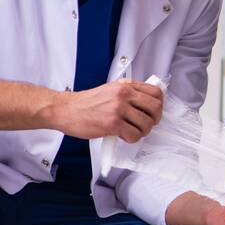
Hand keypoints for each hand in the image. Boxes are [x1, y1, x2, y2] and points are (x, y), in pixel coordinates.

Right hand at [48, 79, 163, 142]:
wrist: (65, 109)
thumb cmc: (86, 103)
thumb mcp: (110, 90)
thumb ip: (129, 93)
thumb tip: (148, 101)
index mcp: (125, 85)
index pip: (156, 92)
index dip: (159, 105)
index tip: (152, 112)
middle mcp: (124, 94)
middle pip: (155, 108)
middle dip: (154, 120)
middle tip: (145, 125)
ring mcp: (118, 108)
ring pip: (146, 124)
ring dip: (142, 132)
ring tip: (132, 131)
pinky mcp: (112, 123)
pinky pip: (134, 135)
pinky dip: (131, 139)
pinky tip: (123, 136)